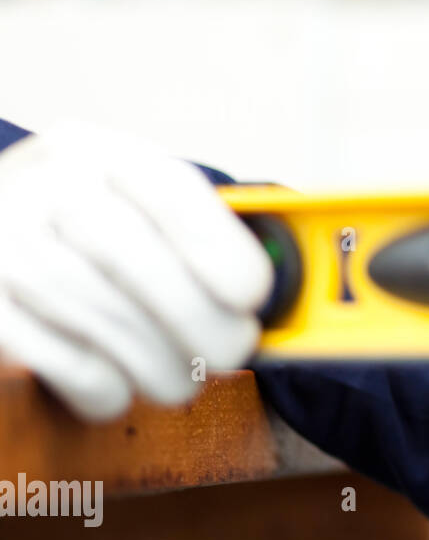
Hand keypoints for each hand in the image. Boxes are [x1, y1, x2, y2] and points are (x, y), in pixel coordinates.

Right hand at [0, 123, 272, 421]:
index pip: (167, 191)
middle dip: (197, 319)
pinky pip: (55, 357)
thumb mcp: (142, 209)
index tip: (253, 297)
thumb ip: (208, 236)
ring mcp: (3, 241)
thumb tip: (289, 295)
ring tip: (182, 381)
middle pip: (131, 255)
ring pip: (95, 312)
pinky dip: (101, 386)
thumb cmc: (96, 232)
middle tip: (231, 352)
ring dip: (156, 362)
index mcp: (100, 152)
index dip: (218, 247)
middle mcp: (44, 184)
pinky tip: (120, 387)